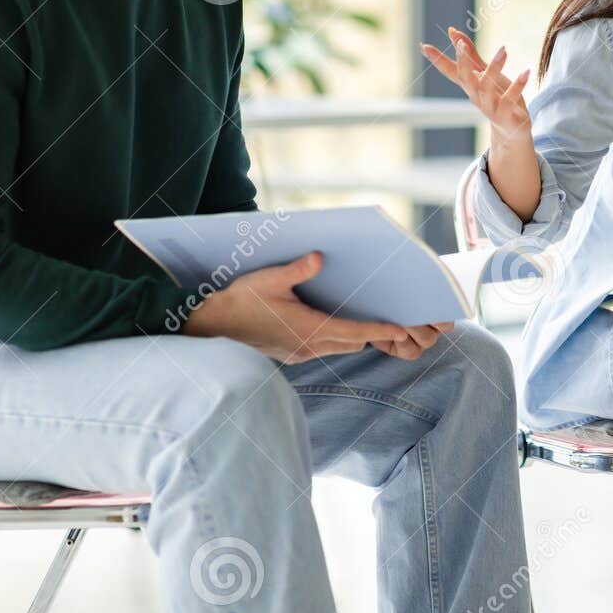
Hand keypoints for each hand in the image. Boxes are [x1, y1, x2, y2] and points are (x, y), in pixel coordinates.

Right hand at [184, 251, 448, 363]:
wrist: (210, 328)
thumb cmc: (239, 303)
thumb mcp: (268, 280)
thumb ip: (296, 270)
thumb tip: (320, 257)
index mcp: (309, 330)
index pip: (356, 332)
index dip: (382, 330)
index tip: (403, 328)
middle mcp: (309, 346)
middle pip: (353, 342)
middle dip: (371, 332)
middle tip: (387, 316)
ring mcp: (299, 354)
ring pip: (339, 347)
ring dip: (351, 334)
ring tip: (363, 316)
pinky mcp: (290, 354)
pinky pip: (323, 348)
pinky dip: (334, 337)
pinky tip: (329, 320)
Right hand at [420, 28, 530, 147]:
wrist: (513, 130)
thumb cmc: (498, 98)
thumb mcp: (484, 74)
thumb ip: (470, 54)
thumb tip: (452, 31)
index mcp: (470, 85)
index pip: (451, 71)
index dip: (437, 60)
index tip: (424, 46)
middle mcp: (476, 96)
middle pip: (465, 79)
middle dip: (462, 62)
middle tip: (461, 44)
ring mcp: (490, 107)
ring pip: (487, 88)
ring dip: (494, 67)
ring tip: (504, 49)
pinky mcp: (505, 115)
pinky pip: (509, 100)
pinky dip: (517, 86)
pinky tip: (526, 71)